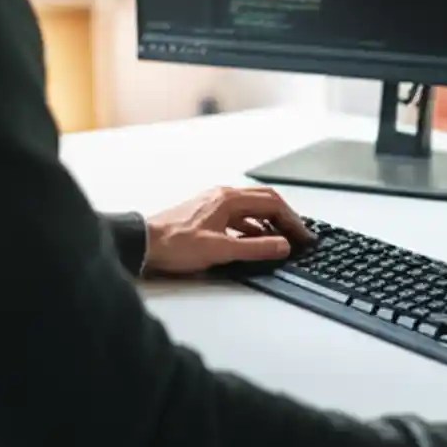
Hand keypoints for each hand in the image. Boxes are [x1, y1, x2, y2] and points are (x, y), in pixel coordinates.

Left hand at [143, 187, 315, 273]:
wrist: (142, 243)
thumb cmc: (174, 244)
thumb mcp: (220, 250)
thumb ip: (255, 248)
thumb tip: (283, 246)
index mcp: (228, 199)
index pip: (272, 202)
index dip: (292, 219)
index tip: (303, 235)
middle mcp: (223, 196)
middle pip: (264, 201)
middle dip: (285, 217)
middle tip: (299, 234)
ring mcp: (214, 204)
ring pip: (251, 209)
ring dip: (269, 223)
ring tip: (282, 240)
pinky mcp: (206, 215)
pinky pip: (238, 217)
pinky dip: (253, 227)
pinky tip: (255, 241)